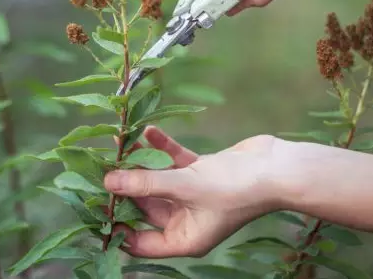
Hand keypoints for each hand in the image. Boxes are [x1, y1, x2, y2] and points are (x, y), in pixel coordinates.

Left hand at [103, 127, 282, 257]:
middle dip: (126, 185)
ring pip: (158, 180)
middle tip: (101, 165)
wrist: (278, 167)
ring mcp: (193, 195)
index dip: (116, 225)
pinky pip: (174, 162)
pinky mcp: (201, 173)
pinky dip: (162, 149)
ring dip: (142, 163)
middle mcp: (186, 220)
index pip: (139, 241)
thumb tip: (109, 182)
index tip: (95, 204)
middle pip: (145, 206)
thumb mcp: (184, 187)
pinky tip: (148, 132)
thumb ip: (145, 183)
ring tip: (119, 143)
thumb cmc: (236, 188)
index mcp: (183, 238)